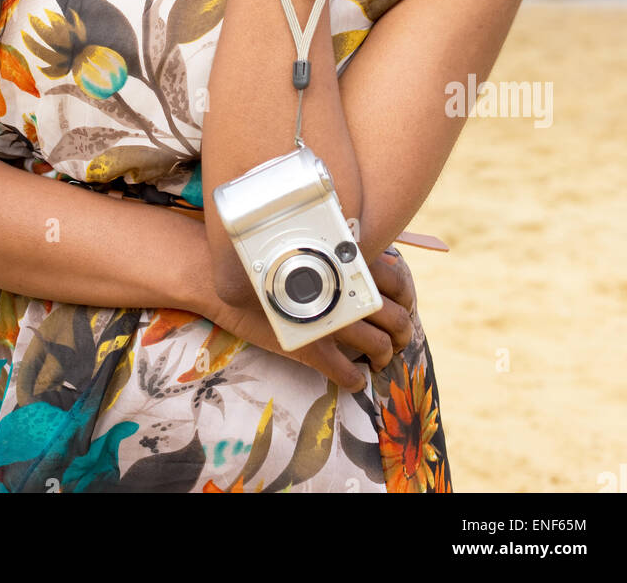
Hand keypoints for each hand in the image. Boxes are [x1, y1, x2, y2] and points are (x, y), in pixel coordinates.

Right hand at [206, 249, 415, 392]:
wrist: (219, 275)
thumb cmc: (259, 255)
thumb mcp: (303, 245)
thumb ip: (331, 251)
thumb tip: (357, 260)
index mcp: (346, 262)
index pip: (399, 282)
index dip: (407, 300)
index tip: (402, 307)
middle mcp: (344, 292)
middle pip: (395, 318)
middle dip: (402, 334)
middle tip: (396, 339)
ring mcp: (330, 321)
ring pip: (379, 346)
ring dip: (385, 357)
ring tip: (379, 360)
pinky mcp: (311, 348)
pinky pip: (347, 374)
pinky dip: (357, 381)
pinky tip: (355, 380)